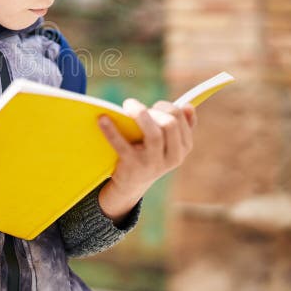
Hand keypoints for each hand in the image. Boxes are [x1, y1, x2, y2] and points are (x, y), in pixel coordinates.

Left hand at [95, 99, 196, 221]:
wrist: (131, 184)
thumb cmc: (150, 154)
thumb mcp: (168, 143)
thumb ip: (180, 125)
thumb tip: (188, 106)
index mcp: (183, 148)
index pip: (180, 119)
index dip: (166, 106)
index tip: (154, 105)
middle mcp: (172, 157)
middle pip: (170, 125)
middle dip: (155, 110)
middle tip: (136, 107)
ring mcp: (152, 163)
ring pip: (154, 135)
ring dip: (140, 115)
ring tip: (128, 105)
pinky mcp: (132, 166)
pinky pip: (122, 146)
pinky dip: (111, 131)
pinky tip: (102, 118)